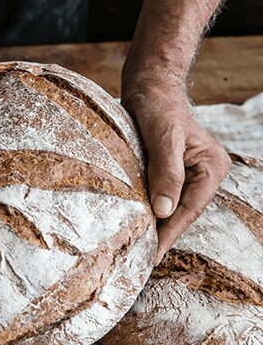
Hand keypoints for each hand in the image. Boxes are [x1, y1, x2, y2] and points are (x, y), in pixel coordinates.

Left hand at [122, 78, 230, 264]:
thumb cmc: (157, 106)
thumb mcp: (162, 138)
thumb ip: (166, 173)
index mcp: (211, 167)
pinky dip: (147, 209)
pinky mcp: (169, 170)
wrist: (148, 85)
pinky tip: (133, 222)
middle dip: (161, 233)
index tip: (151, 254)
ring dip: (153, 224)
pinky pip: (160, 195)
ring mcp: (187, 173)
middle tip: (138, 258)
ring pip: (170, 206)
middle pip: (181, 212)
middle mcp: (203, 173)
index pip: (189, 209)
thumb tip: (164, 210)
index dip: (169, 233)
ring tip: (134, 248)